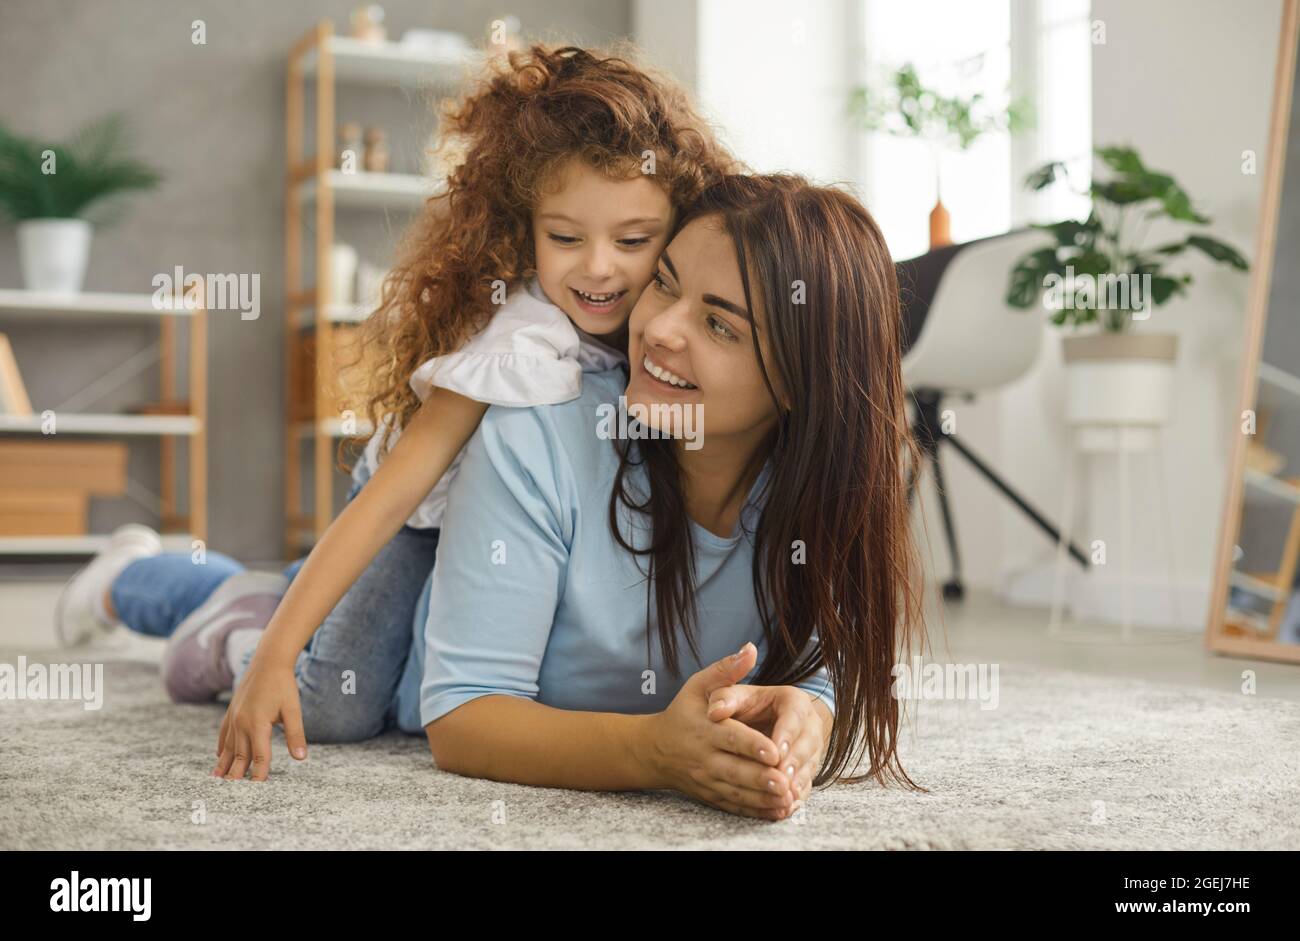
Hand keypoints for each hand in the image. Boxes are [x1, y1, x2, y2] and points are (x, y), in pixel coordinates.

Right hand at [211, 654, 307, 780]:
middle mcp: (241, 723)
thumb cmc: (283, 685)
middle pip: (240, 755)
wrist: (268, 660)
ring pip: (228, 747)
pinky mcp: (232, 711)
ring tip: (218, 780)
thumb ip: (295, 734)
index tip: (258, 788)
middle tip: (230, 794)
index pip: (259, 756)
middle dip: (236, 775)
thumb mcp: (293, 709)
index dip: (260, 773)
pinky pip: (223, 733)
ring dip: (224, 764)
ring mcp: (234, 717)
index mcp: (257, 724)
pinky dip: (221, 746)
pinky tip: (218, 755)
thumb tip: (301, 758)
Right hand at [641, 642, 798, 819]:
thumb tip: (750, 649)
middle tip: (784, 781)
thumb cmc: (682, 712)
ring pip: (737, 792)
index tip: (774, 750)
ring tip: (786, 800)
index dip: (752, 745)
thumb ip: (726, 670)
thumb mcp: (698, 686)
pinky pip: (735, 806)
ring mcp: (707, 780)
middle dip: (760, 778)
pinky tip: (776, 812)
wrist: (653, 750)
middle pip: (735, 770)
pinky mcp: (711, 796)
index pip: (731, 738)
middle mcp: (705, 757)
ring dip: (762, 798)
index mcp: (705, 729)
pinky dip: (755, 811)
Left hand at [705, 683, 828, 807]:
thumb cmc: (743, 706)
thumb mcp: (734, 697)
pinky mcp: (807, 767)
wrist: (757, 718)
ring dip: (798, 780)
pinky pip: (807, 782)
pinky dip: (798, 794)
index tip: (776, 752)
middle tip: (782, 776)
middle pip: (808, 742)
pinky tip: (787, 805)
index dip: (786, 734)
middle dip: (795, 760)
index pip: (794, 716)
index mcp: (793, 701)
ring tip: (786, 793)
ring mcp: (810, 747)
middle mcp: (808, 724)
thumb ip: (724, 698)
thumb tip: (714, 712)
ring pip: (810, 764)